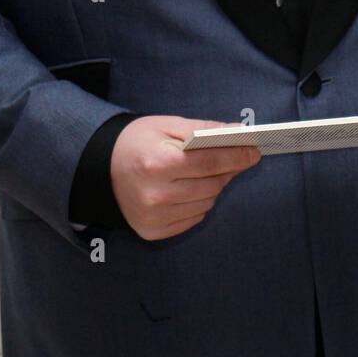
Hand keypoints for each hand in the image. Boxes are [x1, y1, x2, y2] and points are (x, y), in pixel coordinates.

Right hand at [110, 116, 260, 239]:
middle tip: (233, 158)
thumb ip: (203, 129)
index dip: (237, 156)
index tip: (254, 151)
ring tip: (203, 173)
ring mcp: (155, 217)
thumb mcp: (167, 125)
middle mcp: (156, 195)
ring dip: (213, 187)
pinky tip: (187, 189)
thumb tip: (238, 133)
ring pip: (207, 203)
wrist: (102, 169)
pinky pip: (194, 217)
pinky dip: (198, 202)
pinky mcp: (154, 231)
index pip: (211, 162)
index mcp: (159, 164)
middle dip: (227, 170)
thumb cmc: (138, 142)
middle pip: (212, 185)